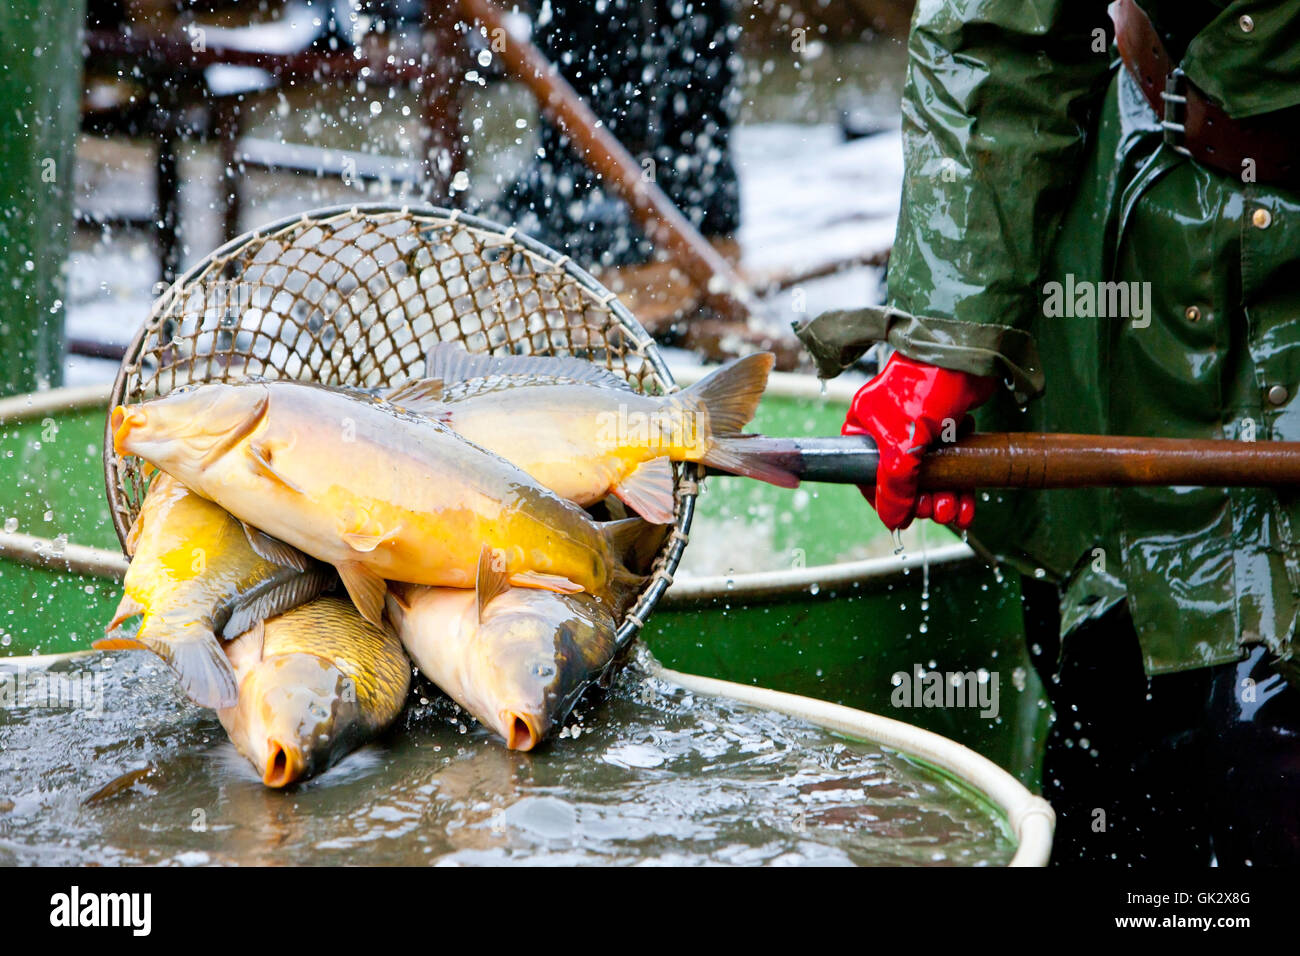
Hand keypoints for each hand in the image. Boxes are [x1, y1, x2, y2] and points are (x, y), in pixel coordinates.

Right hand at [843, 353, 995, 529]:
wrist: (967, 356)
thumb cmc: (924, 388)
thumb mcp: (902, 442)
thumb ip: (894, 484)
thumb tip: (892, 520)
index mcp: (864, 430)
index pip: (867, 477)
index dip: (887, 501)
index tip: (906, 516)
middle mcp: (888, 432)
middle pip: (902, 483)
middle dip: (922, 502)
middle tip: (937, 511)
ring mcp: (919, 432)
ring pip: (930, 479)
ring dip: (942, 500)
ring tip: (953, 510)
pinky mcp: (947, 431)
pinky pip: (950, 468)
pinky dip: (959, 488)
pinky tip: (967, 505)